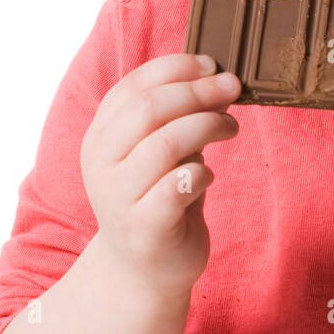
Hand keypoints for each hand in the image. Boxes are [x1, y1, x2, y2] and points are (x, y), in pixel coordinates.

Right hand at [80, 53, 240, 299]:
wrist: (144, 269)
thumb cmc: (159, 196)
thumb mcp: (161, 150)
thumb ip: (178, 116)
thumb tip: (217, 77)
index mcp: (100, 136)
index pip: (133, 86)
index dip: (176, 68)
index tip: (212, 65)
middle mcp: (101, 164)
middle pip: (149, 109)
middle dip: (198, 92)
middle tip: (232, 88)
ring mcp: (117, 198)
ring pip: (165, 144)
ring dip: (208, 126)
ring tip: (231, 128)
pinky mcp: (143, 228)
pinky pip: (177, 187)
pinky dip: (201, 173)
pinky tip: (208, 175)